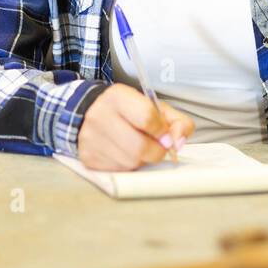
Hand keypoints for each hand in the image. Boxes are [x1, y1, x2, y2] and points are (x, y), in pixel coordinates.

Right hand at [76, 84, 194, 171]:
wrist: (91, 113)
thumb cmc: (128, 111)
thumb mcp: (154, 107)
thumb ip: (176, 121)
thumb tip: (179, 143)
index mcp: (117, 97)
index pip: (147, 117)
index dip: (162, 131)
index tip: (166, 135)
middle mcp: (99, 116)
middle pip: (139, 146)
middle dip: (156, 151)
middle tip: (157, 147)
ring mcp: (91, 139)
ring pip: (130, 162)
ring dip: (142, 160)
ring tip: (139, 148)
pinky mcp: (89, 158)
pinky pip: (118, 170)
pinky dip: (128, 165)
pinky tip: (125, 154)